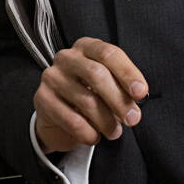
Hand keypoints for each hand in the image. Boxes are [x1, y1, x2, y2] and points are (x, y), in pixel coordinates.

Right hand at [34, 37, 147, 152]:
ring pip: (85, 100)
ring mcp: (52, 77)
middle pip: (97, 74)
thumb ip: (123, 87)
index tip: (141, 93)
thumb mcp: (109, 85)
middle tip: (133, 119)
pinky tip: (94, 137)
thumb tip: (137, 97)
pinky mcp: (42, 98)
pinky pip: (70, 119)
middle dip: (119, 100)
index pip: (108, 53)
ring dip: (106, 121)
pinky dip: (87, 132)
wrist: (58, 115)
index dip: (127, 73)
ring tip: (114, 133)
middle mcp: (66, 57)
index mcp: (86, 47)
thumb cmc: (90, 94)